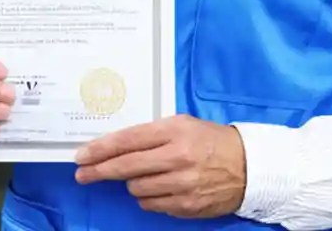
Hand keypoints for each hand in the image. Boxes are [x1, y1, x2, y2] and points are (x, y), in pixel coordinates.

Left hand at [73, 114, 246, 218]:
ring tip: (143, 175)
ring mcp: (183, 184)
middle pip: (126, 167)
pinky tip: (158, 188)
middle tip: (83, 174)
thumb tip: (113, 147)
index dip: (100, 150)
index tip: (82, 156)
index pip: (127, 140)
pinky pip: (151, 205)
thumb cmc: (210, 141)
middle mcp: (178, 157)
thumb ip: (151, 133)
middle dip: (99, 171)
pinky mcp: (187, 206)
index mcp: (174, 131)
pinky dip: (148, 197)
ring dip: (132, 183)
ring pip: (136, 188)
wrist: (249, 166)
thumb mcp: (182, 125)